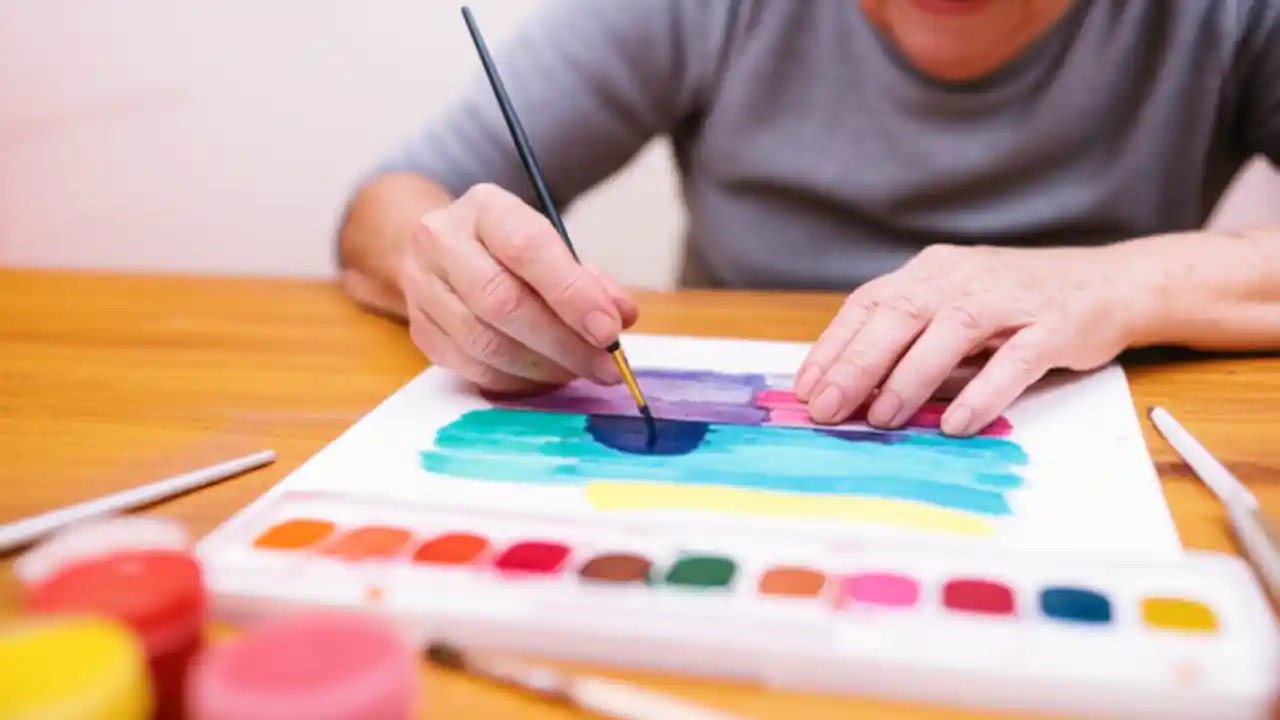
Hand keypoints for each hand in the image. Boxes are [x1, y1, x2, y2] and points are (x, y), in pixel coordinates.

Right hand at [401, 183, 637, 391]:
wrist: (437, 249)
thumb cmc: (506, 247)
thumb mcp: (549, 243)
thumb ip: (588, 279)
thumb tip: (620, 316)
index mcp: (484, 208)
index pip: (526, 249)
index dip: (571, 294)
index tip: (608, 330)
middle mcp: (442, 242)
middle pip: (502, 302)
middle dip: (563, 342)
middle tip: (605, 366)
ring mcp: (423, 288)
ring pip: (485, 342)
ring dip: (542, 367)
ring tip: (579, 371)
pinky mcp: (420, 329)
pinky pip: (471, 366)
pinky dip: (516, 379)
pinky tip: (545, 375)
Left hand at [794, 243, 1150, 435]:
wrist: (1112, 284)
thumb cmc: (1017, 304)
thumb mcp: (955, 307)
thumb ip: (910, 337)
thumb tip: (850, 387)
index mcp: (932, 272)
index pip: (869, 305)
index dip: (833, 346)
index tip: (804, 388)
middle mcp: (963, 277)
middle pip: (898, 316)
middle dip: (856, 365)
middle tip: (826, 409)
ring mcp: (1009, 298)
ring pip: (949, 333)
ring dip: (910, 378)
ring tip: (880, 418)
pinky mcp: (1054, 325)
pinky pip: (1014, 360)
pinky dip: (983, 391)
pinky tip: (957, 424)